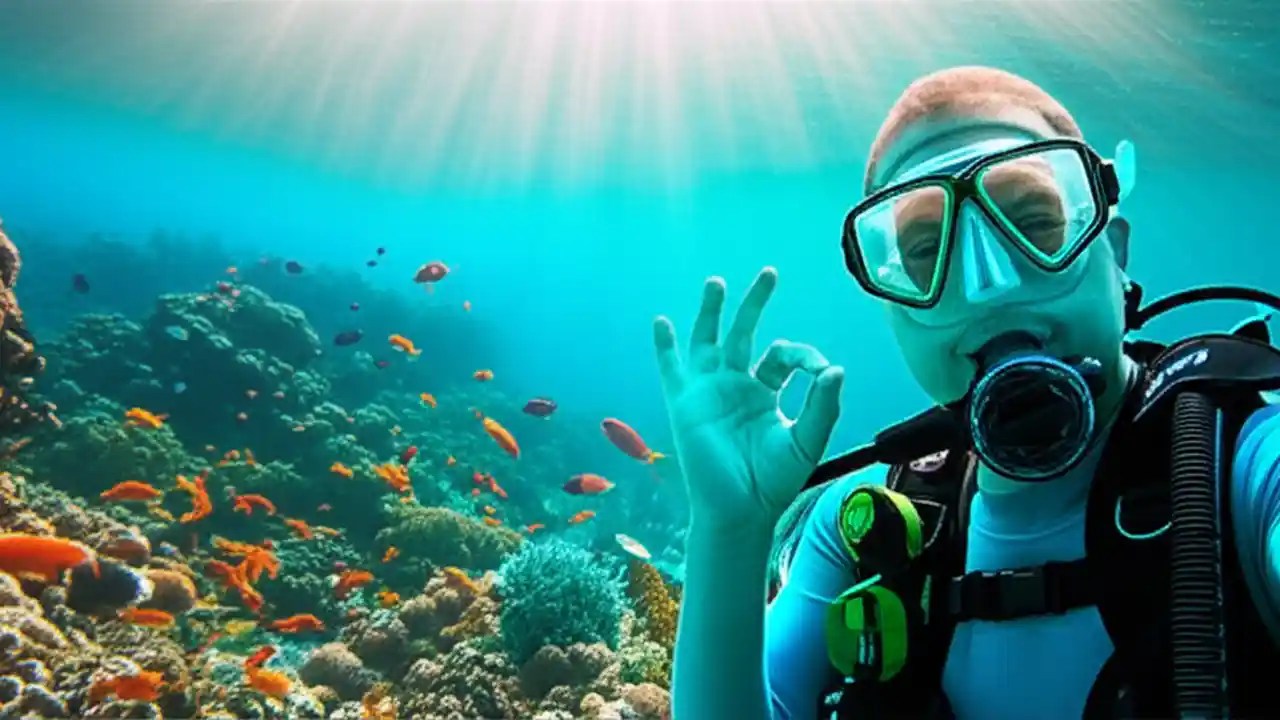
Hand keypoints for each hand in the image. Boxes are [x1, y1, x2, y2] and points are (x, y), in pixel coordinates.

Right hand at [653, 267, 844, 528]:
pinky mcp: (686, 402)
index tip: (820, 369)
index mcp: (766, 393)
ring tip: (718, 282)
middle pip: (745, 333)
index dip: (805, 356)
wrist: (740, 508)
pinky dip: (665, 346)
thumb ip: (823, 406)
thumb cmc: (774, 481)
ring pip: (708, 340)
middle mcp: (737, 385)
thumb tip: (835, 369)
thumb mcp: (807, 441)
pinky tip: (662, 323)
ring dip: (713, 311)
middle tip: (769, 273)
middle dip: (755, 303)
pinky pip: (672, 368)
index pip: (784, 357)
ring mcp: (710, 391)